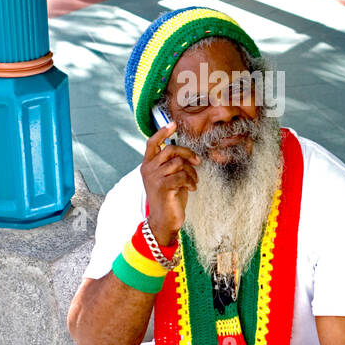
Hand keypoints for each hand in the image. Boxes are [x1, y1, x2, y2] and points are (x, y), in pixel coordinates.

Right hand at [140, 121, 199, 243]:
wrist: (163, 221)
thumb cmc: (168, 198)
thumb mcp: (167, 178)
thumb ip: (170, 164)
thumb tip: (186, 152)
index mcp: (147, 165)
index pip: (152, 143)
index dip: (162, 132)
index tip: (173, 124)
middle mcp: (148, 169)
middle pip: (171, 149)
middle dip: (188, 153)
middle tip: (197, 161)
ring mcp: (154, 178)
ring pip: (179, 163)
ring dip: (191, 172)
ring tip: (193, 182)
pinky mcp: (163, 187)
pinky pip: (182, 175)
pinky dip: (191, 181)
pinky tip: (192, 188)